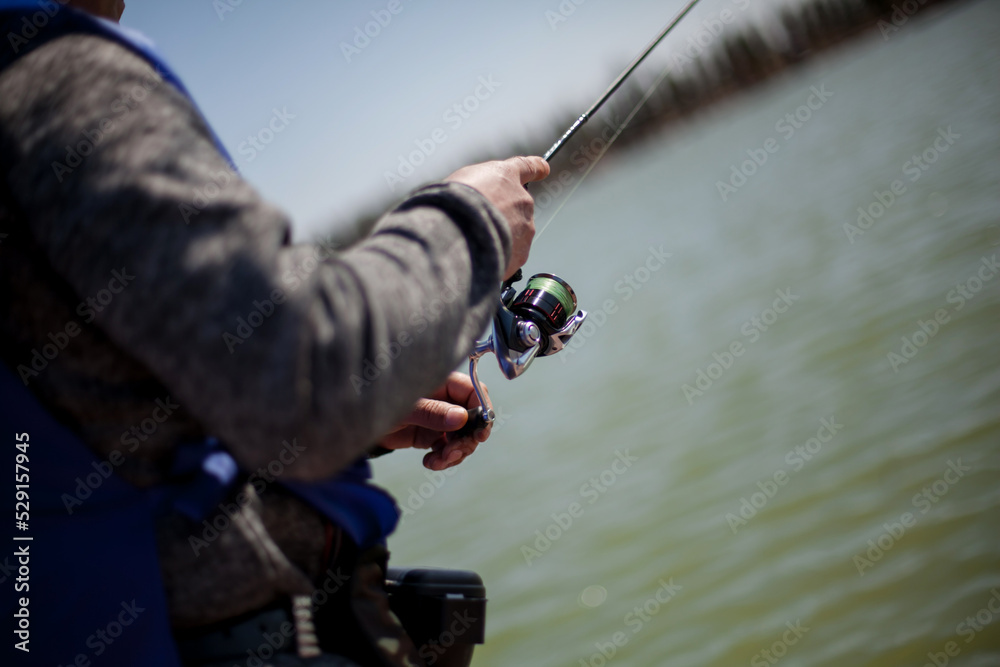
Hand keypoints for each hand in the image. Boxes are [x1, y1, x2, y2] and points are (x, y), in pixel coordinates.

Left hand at [378, 372, 492, 469]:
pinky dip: (444, 459)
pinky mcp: (432, 436)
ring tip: (439, 461)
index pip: (474, 391)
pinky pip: (449, 449)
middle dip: (467, 439)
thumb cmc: (379, 402)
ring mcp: (440, 418)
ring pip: (463, 437)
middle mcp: (445, 400)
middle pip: (473, 418)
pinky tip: (431, 463)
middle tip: (452, 453)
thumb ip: (433, 412)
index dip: (483, 411)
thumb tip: (462, 418)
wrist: (359, 423)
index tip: (480, 433)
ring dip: (456, 452)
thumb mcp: (406, 408)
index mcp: (442, 383)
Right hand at [445, 156, 549, 279]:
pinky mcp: (521, 253)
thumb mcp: (464, 179)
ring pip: (515, 233)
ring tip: (476, 240)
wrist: (460, 230)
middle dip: (502, 216)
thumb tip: (481, 197)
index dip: (536, 167)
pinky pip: (511, 255)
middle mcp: (522, 200)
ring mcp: (525, 228)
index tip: (543, 169)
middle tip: (478, 222)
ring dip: (499, 237)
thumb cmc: (457, 202)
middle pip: (517, 208)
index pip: (528, 167)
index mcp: (507, 176)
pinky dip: (498, 257)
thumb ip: (481, 186)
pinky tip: (481, 255)